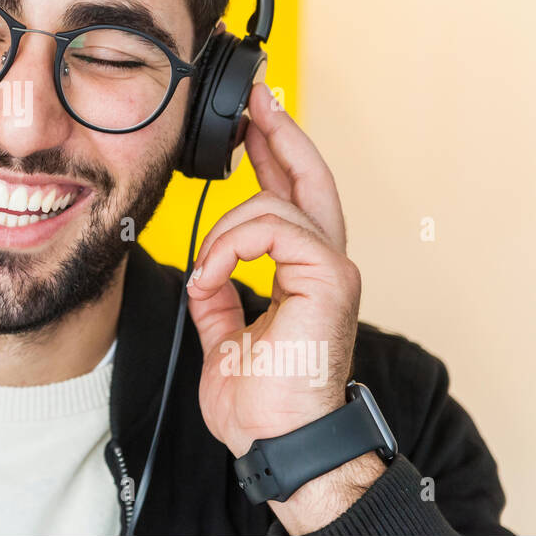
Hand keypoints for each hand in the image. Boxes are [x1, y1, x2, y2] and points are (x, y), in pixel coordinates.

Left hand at [186, 82, 379, 531]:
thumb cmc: (263, 403)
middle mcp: (325, 264)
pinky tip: (214, 274)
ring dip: (226, 228)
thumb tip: (204, 273)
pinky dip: (233, 246)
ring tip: (206, 269)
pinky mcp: (330, 277)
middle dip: (279, 130)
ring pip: (277, 204)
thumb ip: (219, 297)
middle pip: (308, 177)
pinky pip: (275, 229)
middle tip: (256, 95)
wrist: (280, 441)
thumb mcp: (223, 336)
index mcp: (303, 274)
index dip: (273, 154)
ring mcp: (332, 269)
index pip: (291, 197)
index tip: (253, 121)